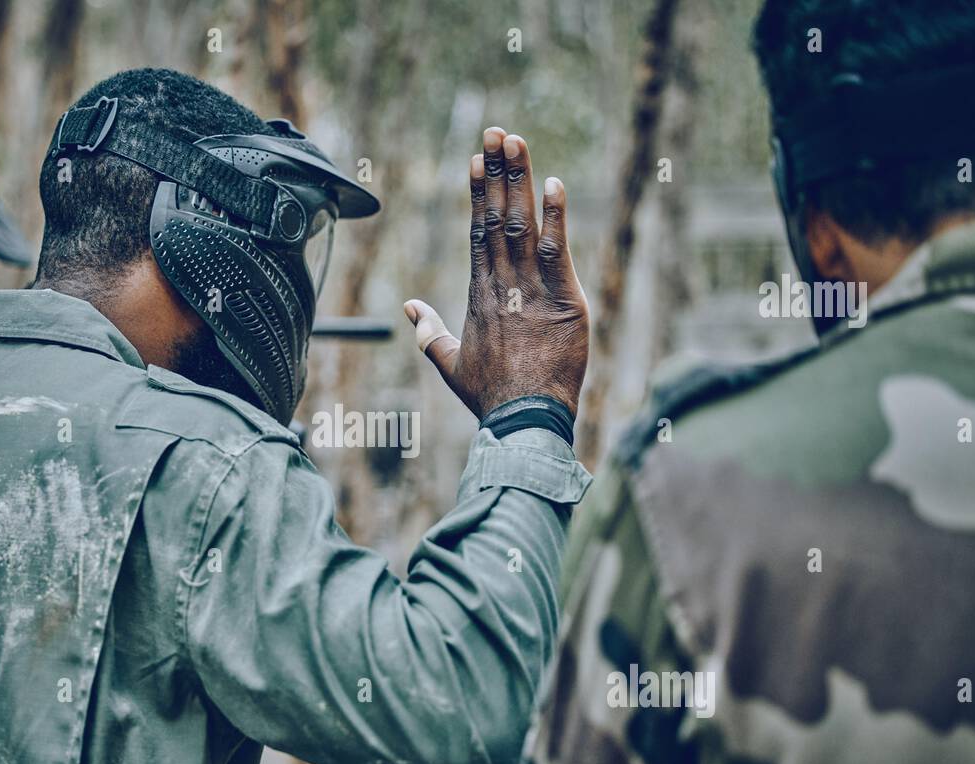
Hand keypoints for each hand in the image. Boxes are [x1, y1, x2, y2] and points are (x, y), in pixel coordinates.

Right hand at [403, 128, 588, 419]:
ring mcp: (532, 290)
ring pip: (524, 225)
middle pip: (498, 217)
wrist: (523, 420)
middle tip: (496, 132)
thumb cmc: (489, 396)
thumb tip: (409, 309)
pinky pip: (559, 252)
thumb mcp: (449, 364)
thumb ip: (429, 333)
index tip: (476, 160)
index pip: (478, 232)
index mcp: (479, 294)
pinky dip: (557, 218)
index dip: (478, 194)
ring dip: (520, 180)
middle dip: (497, 172)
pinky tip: (555, 184)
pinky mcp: (564, 301)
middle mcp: (503, 284)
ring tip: (516, 142)